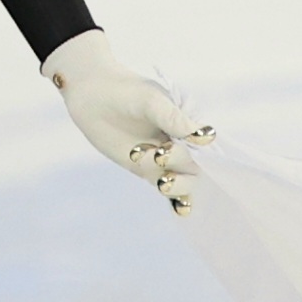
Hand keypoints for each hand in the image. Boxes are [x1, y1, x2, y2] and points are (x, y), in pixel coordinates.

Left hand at [47, 29, 209, 196]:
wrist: (93, 96)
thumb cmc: (126, 92)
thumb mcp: (151, 101)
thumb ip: (175, 120)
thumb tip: (207, 137)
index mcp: (188, 123)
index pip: (206, 143)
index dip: (208, 154)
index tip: (199, 155)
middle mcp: (182, 142)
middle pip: (195, 164)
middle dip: (182, 165)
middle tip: (159, 155)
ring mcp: (165, 158)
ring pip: (183, 180)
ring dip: (179, 185)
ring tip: (163, 183)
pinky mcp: (148, 171)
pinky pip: (167, 188)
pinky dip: (175, 199)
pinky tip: (180, 210)